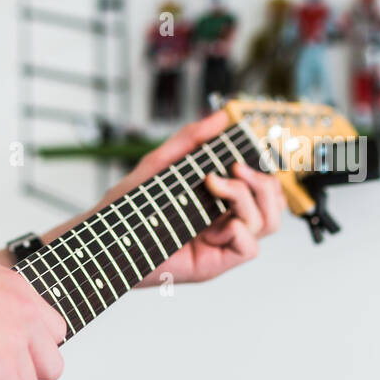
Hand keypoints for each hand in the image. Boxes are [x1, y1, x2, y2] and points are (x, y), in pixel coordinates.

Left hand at [92, 109, 285, 286]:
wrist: (106, 236)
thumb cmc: (130, 202)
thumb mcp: (161, 161)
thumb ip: (191, 139)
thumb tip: (221, 117)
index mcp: (219, 199)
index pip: (263, 186)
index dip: (266, 170)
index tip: (246, 153)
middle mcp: (225, 221)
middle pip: (273, 204)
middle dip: (263, 181)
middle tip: (234, 167)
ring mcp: (222, 243)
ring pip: (266, 223)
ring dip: (246, 199)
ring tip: (216, 185)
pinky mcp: (215, 263)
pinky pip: (249, 248)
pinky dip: (240, 230)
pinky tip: (216, 223)